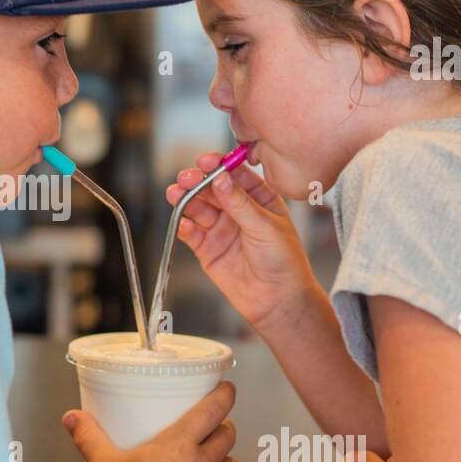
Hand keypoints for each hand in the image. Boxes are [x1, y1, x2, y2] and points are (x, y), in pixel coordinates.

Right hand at [166, 154, 318, 329]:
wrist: (278, 301)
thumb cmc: (284, 262)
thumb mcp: (265, 226)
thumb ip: (240, 203)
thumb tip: (221, 179)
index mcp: (259, 199)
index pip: (236, 175)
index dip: (219, 165)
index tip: (206, 161)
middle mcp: (238, 211)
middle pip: (212, 189)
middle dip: (197, 181)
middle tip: (186, 178)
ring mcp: (221, 229)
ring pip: (198, 208)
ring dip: (186, 199)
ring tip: (176, 194)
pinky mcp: (207, 249)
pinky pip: (191, 233)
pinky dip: (184, 226)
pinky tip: (182, 222)